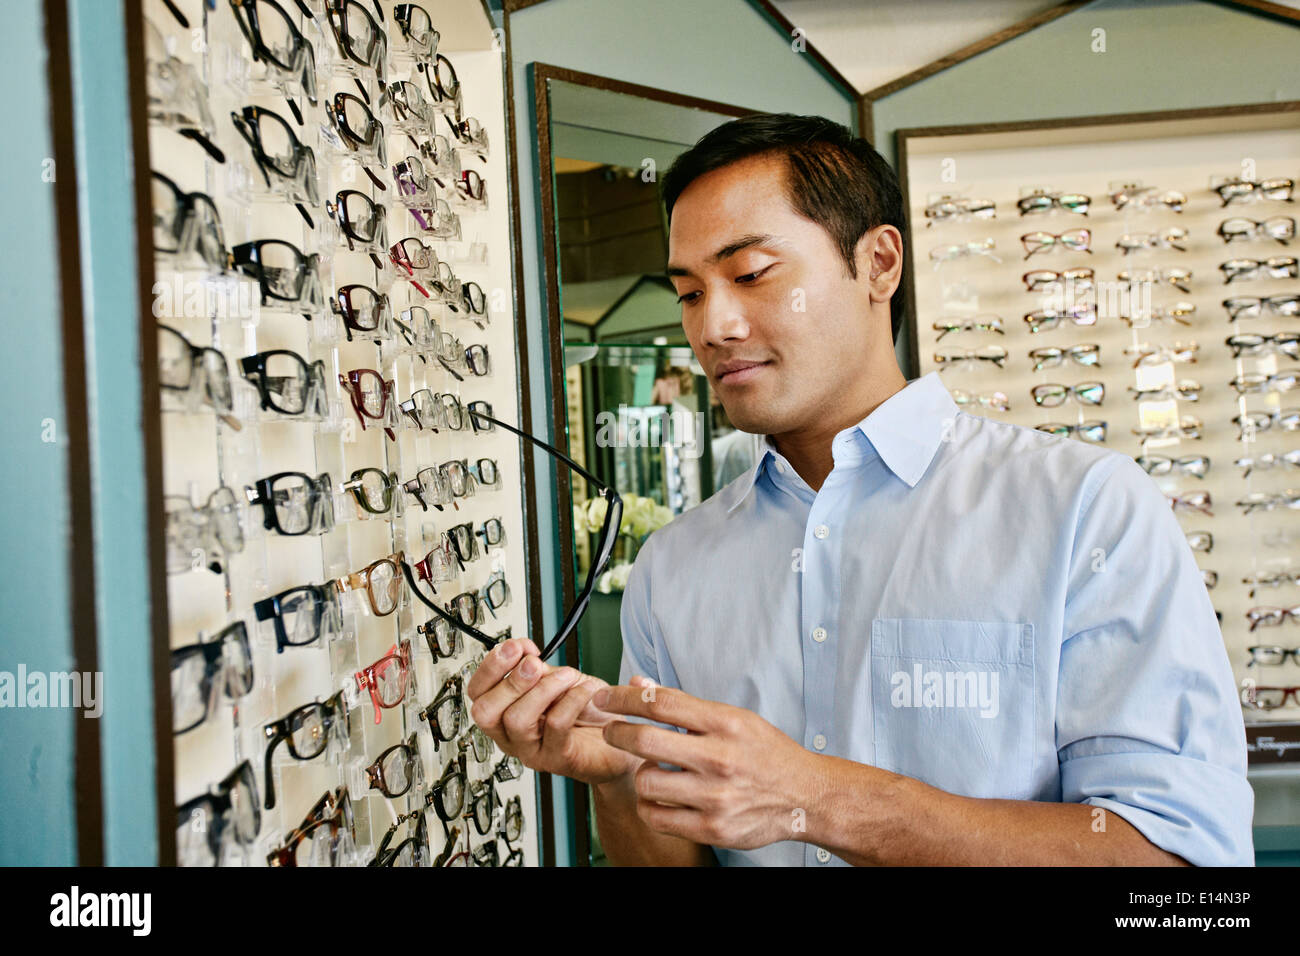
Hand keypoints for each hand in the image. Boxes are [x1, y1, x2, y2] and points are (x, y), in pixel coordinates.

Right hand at [465, 638, 639, 786]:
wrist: (617, 739)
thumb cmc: (585, 710)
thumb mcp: (556, 680)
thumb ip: (534, 667)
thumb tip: (519, 649)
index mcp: (505, 713)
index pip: (477, 692)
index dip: (490, 666)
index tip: (514, 647)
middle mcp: (512, 735)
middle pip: (485, 711)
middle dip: (509, 680)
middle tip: (534, 664)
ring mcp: (532, 751)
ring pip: (517, 719)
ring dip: (543, 689)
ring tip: (566, 675)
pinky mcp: (557, 759)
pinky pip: (556, 725)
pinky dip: (572, 699)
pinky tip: (587, 688)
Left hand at [595, 678, 818, 850]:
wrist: (805, 797)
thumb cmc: (767, 754)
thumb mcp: (734, 717)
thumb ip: (684, 704)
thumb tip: (640, 685)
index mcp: (725, 723)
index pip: (662, 703)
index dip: (624, 698)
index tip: (605, 698)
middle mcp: (719, 758)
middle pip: (645, 741)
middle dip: (616, 732)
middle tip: (611, 730)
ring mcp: (715, 796)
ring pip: (646, 781)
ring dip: (639, 772)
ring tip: (651, 768)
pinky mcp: (712, 828)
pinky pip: (657, 817)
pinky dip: (649, 805)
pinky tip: (659, 795)